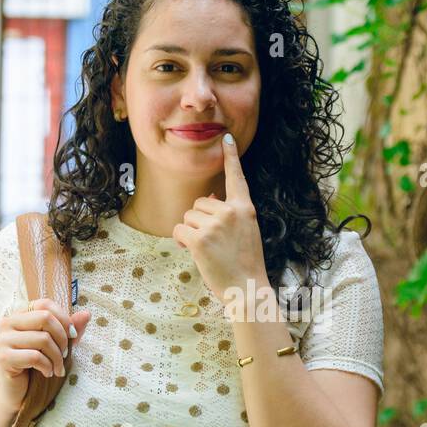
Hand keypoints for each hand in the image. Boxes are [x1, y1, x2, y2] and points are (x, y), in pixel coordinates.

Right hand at [0, 300, 90, 410]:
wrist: (19, 394)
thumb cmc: (37, 367)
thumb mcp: (57, 345)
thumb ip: (70, 329)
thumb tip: (87, 314)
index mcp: (20, 315)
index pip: (45, 304)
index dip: (64, 319)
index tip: (72, 336)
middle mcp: (8, 323)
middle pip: (45, 318)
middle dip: (62, 339)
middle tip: (65, 355)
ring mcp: (3, 340)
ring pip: (43, 339)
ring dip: (57, 357)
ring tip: (57, 368)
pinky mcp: (4, 358)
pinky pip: (35, 357)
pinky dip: (47, 366)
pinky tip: (47, 373)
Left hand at [173, 133, 268, 304]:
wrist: (247, 289)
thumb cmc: (245, 264)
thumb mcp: (245, 232)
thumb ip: (229, 213)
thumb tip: (206, 198)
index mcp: (245, 208)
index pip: (236, 177)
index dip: (231, 156)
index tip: (227, 137)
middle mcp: (231, 212)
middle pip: (199, 203)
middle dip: (199, 221)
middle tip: (214, 243)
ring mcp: (215, 225)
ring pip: (188, 216)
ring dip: (191, 232)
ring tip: (208, 250)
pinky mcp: (200, 240)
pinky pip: (179, 230)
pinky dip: (181, 242)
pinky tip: (194, 252)